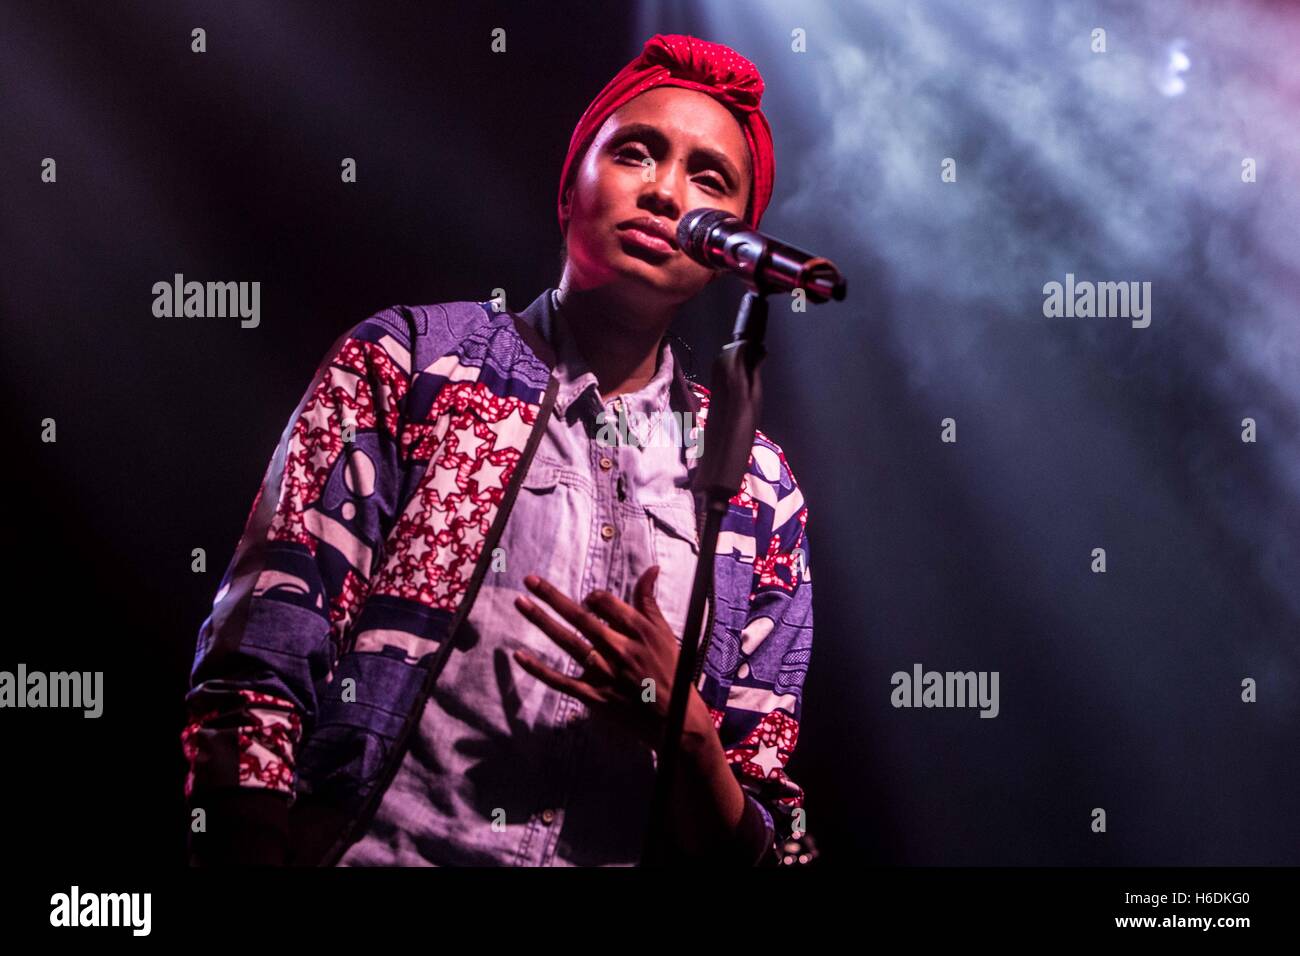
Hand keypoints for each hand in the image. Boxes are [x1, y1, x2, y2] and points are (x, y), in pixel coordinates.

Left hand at [510, 565, 713, 753]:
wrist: (675, 719)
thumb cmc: (669, 672)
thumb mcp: (664, 633)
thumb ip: (649, 601)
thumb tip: (651, 568)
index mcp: (638, 631)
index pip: (606, 603)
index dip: (593, 597)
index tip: (588, 600)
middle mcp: (619, 649)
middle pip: (580, 617)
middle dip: (553, 596)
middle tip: (529, 579)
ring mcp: (604, 673)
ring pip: (568, 642)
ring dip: (542, 621)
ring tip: (520, 602)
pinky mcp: (594, 696)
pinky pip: (561, 681)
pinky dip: (539, 669)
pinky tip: (519, 655)